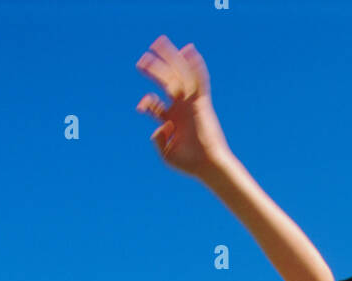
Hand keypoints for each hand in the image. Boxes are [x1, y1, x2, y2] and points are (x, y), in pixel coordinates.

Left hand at [135, 35, 229, 178]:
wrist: (209, 165)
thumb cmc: (190, 164)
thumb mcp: (167, 154)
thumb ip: (159, 140)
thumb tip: (161, 125)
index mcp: (170, 119)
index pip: (153, 103)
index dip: (146, 102)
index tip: (142, 108)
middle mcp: (179, 108)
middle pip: (165, 82)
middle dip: (153, 70)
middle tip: (141, 60)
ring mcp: (190, 104)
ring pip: (179, 75)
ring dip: (169, 59)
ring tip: (158, 42)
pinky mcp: (201, 103)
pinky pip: (199, 81)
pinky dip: (195, 65)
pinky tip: (189, 49)